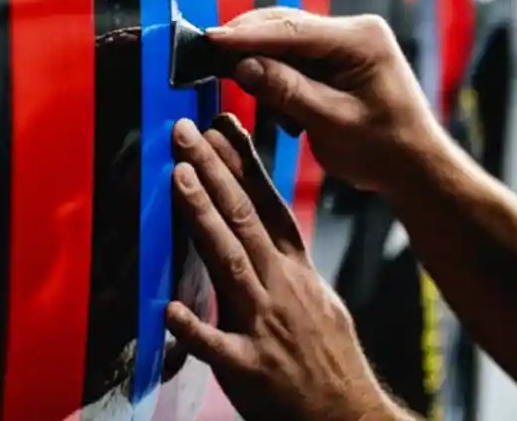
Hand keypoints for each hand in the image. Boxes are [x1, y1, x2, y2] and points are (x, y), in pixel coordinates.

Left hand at [165, 115, 414, 420]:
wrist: (348, 417)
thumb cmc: (324, 357)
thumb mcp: (315, 295)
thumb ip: (283, 260)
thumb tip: (258, 222)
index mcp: (295, 269)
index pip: (267, 203)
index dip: (243, 162)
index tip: (221, 125)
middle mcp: (281, 287)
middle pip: (244, 218)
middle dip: (214, 171)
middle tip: (186, 132)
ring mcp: (265, 326)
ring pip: (229, 262)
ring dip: (203, 217)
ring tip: (179, 178)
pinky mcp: (250, 369)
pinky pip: (217, 346)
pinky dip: (194, 328)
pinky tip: (167, 309)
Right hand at [207, 7, 442, 193]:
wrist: (415, 167)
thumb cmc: (385, 149)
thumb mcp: (333, 123)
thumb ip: (288, 92)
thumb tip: (243, 66)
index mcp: (360, 40)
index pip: (292, 29)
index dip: (247, 35)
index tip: (210, 39)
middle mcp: (352, 32)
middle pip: (284, 26)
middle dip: (246, 43)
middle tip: (205, 56)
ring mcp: (344, 44)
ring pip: (284, 43)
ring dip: (261, 64)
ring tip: (248, 91)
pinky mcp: (335, 61)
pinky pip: (293, 60)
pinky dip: (276, 78)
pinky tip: (277, 105)